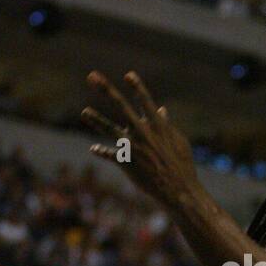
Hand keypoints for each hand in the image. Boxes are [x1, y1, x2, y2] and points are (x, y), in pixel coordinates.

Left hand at [82, 69, 197, 207]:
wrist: (178, 190)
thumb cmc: (182, 164)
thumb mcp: (178, 141)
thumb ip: (166, 124)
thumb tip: (161, 109)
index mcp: (158, 125)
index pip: (145, 101)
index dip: (137, 87)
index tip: (128, 75)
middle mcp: (143, 132)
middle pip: (120, 106)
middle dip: (106, 90)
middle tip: (92, 76)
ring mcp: (133, 147)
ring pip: (109, 129)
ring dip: (96, 120)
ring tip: (84, 112)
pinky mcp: (126, 162)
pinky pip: (111, 155)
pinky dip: (102, 152)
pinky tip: (94, 149)